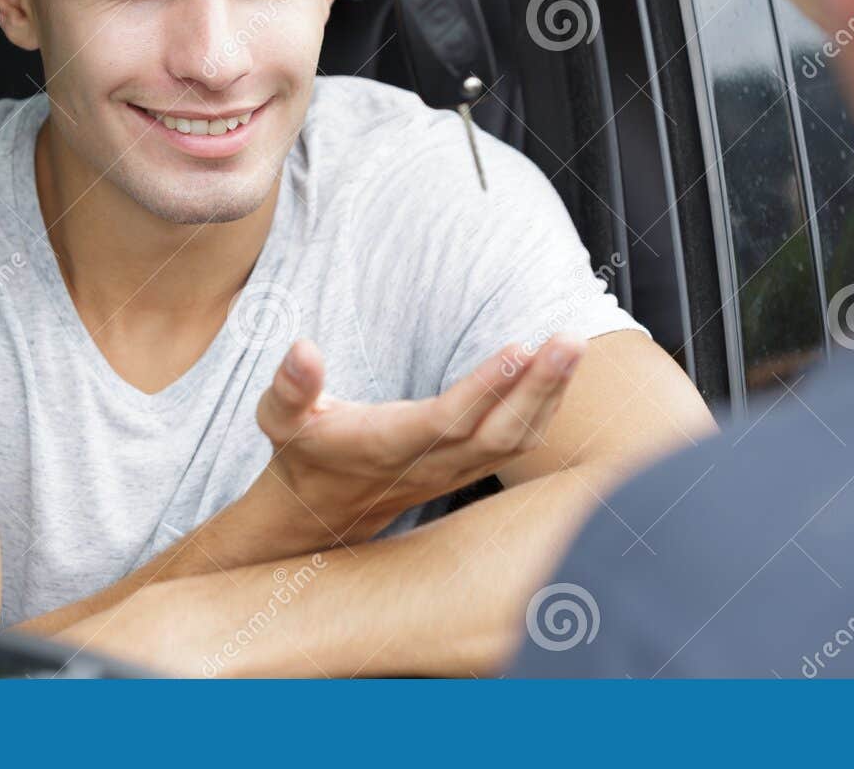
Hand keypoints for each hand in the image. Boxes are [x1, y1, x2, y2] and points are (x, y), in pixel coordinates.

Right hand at [253, 333, 586, 547]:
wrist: (320, 514)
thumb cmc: (303, 454)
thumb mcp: (280, 419)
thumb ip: (291, 386)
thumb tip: (302, 348)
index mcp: (389, 445)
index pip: (448, 420)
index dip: (486, 387)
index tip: (520, 346)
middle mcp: (431, 463)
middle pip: (499, 432)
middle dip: (539, 386)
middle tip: (570, 339)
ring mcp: (455, 470)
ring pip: (516, 441)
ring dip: (550, 395)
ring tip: (573, 345)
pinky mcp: (469, 468)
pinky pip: (517, 444)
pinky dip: (545, 409)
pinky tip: (559, 372)